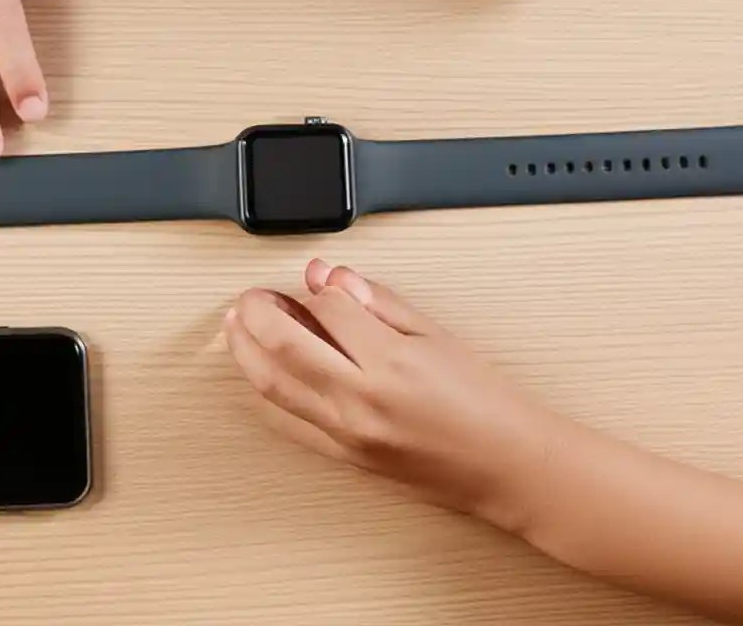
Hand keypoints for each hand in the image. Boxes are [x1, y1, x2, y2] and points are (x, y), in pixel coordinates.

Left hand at [224, 259, 570, 526]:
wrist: (506, 466)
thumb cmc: (484, 401)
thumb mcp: (437, 335)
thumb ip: (378, 302)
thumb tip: (331, 276)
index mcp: (391, 361)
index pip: (328, 308)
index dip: (316, 288)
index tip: (315, 282)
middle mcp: (361, 399)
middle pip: (282, 343)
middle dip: (256, 311)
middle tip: (250, 297)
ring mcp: (347, 432)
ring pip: (271, 385)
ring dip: (244, 349)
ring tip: (236, 325)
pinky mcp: (342, 456)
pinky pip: (286, 421)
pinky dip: (263, 392)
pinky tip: (257, 371)